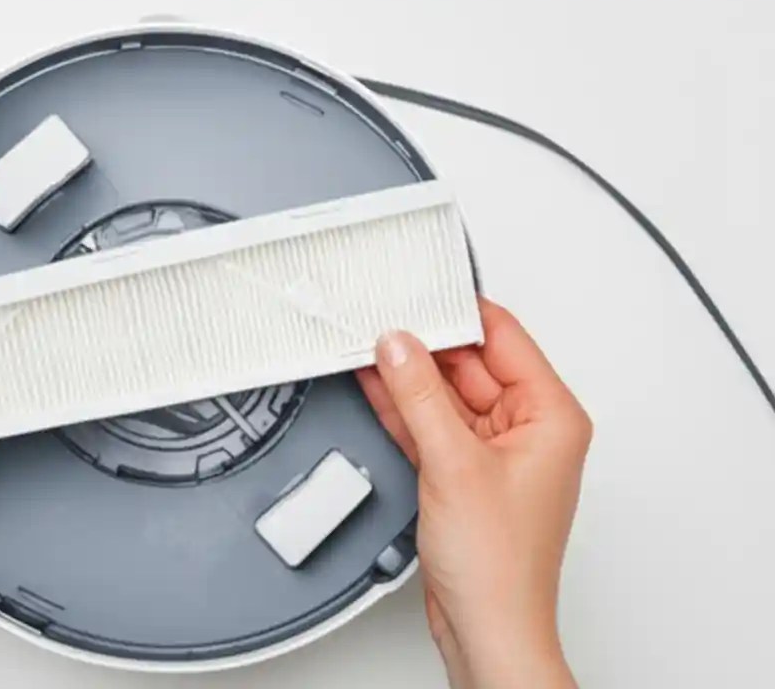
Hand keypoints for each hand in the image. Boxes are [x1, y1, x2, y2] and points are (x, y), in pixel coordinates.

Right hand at [358, 299, 590, 688]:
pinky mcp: (462, 473)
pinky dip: (403, 406)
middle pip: (470, 365)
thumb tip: (400, 345)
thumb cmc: (500, 566)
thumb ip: (421, 396)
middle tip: (380, 318)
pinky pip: (431, 424)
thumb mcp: (454, 463)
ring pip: (445, 395)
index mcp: (552, 417)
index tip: (422, 291)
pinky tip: (374, 382)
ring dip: (407, 375)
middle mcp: (529, 430)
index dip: (462, 312)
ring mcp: (493, 452)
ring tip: (366, 344)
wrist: (487, 628)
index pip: (505, 339)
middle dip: (425, 344)